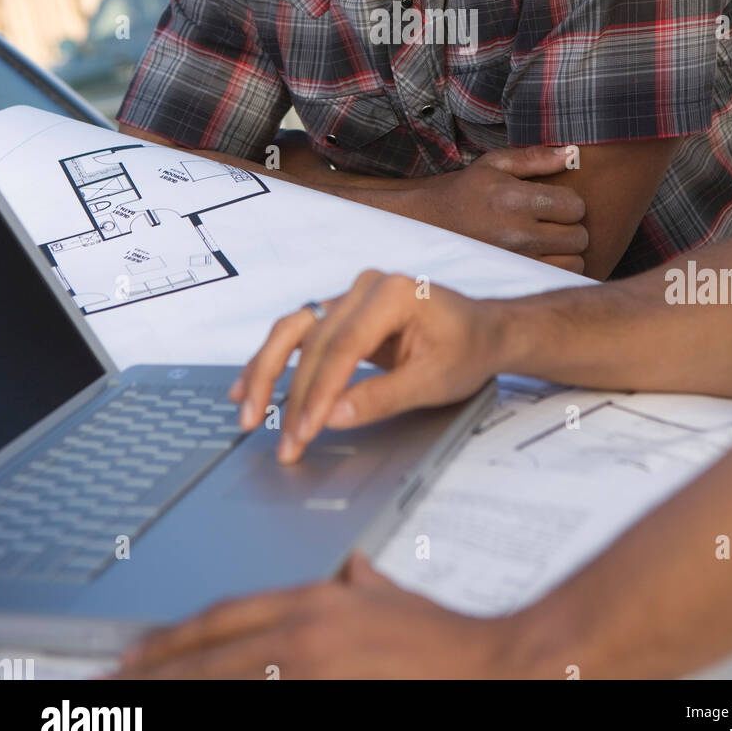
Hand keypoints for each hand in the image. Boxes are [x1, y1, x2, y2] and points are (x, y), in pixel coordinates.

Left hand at [114, 552, 521, 679]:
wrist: (488, 666)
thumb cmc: (444, 642)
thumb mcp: (391, 597)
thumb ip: (361, 585)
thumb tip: (350, 573)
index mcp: (314, 602)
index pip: (223, 618)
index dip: (174, 638)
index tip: (139, 652)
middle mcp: (303, 632)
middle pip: (208, 654)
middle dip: (158, 669)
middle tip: (115, 681)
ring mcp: (310, 672)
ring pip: (224, 683)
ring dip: (180, 691)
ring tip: (137, 706)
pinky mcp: (325, 700)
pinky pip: (258, 708)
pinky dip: (226, 707)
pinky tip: (203, 715)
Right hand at [229, 269, 502, 462]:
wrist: (485, 330)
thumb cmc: (467, 349)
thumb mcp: (433, 381)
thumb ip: (381, 398)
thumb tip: (332, 417)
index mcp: (394, 294)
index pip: (344, 346)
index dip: (318, 392)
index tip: (303, 432)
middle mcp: (366, 287)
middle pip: (313, 341)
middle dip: (293, 395)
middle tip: (284, 443)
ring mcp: (351, 296)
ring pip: (294, 331)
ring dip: (266, 372)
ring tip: (246, 411)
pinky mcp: (342, 312)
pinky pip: (300, 334)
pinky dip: (274, 361)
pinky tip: (250, 385)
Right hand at [420, 145, 587, 270]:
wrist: (431, 225)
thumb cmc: (467, 191)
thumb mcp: (494, 165)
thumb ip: (534, 158)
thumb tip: (571, 153)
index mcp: (514, 199)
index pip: (575, 206)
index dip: (570, 202)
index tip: (556, 202)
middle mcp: (516, 232)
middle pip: (578, 236)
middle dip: (571, 227)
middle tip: (553, 222)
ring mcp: (515, 260)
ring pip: (573, 261)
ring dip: (567, 251)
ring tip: (549, 240)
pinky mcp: (513, 278)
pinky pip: (557, 278)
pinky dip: (557, 268)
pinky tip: (542, 257)